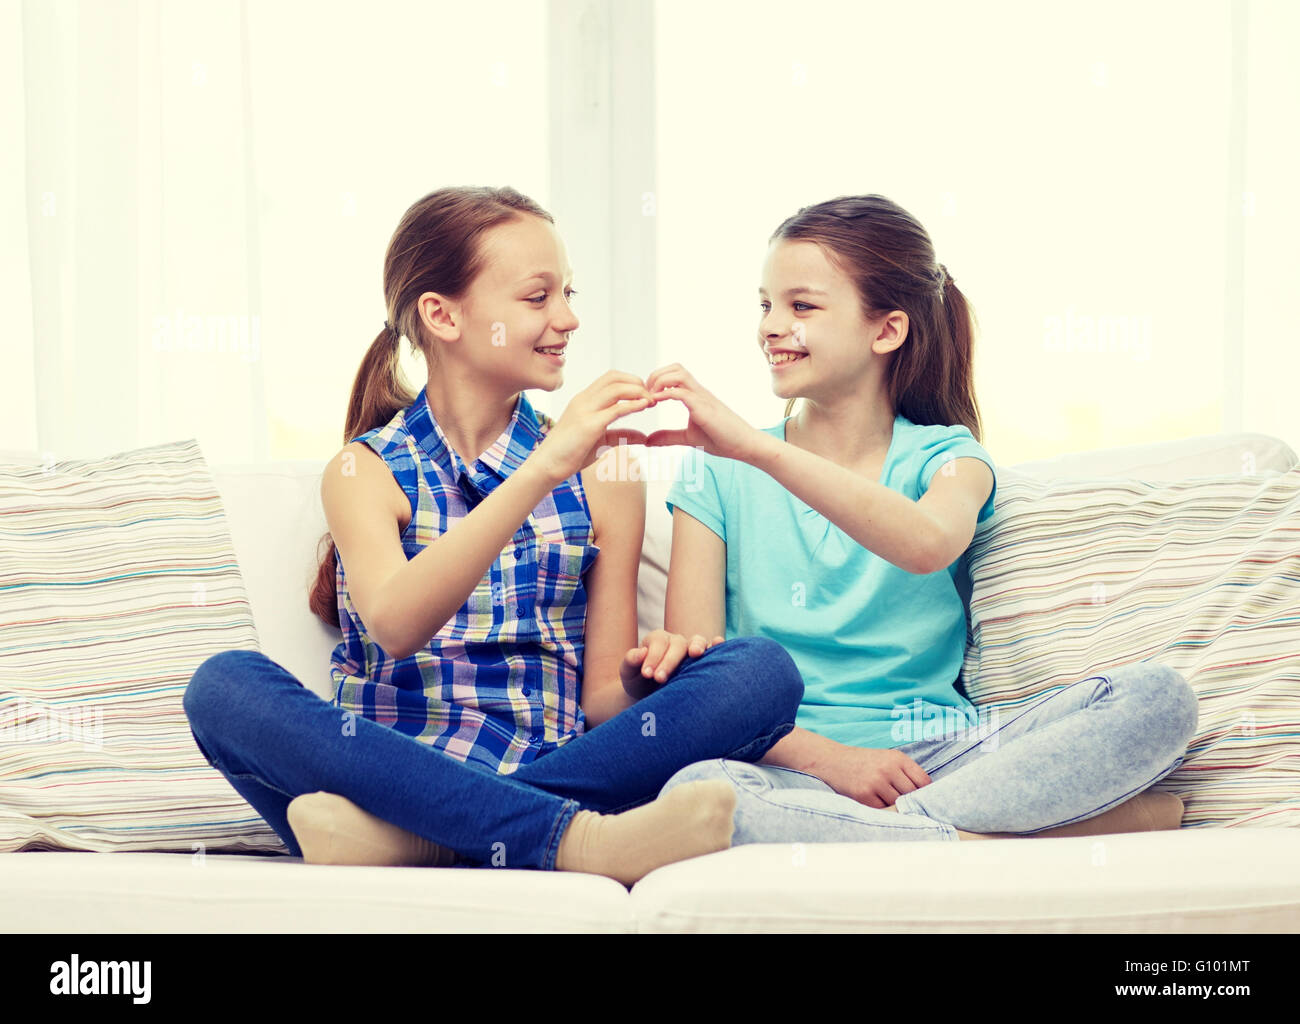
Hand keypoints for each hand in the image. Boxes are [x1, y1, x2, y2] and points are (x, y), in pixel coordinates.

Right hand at [531, 370, 653, 484]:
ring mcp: (585, 410)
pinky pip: (615, 409)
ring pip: (616, 388)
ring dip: (637, 391)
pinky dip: (633, 405)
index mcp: (584, 400)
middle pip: (614, 377)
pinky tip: (644, 406)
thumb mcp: (601, 441)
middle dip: (636, 382)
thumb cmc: (570, 454)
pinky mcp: (589, 425)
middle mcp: (583, 400)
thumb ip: (621, 435)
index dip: (630, 381)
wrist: (547, 466)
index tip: (645, 394)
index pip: (610, 378)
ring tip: (651, 401)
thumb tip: (643, 437)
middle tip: (651, 395)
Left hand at [619, 629, 724, 698]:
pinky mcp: (705, 660)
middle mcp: (676, 641)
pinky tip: (719, 644)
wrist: (652, 696)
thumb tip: (640, 653)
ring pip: (697, 641)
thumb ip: (630, 662)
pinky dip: (717, 645)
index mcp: (657, 640)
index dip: (653, 657)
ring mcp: (692, 649)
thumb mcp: (629, 674)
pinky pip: (713, 649)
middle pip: (677, 644)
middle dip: (669, 661)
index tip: (647, 674)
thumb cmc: (640, 682)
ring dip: (697, 646)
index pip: (658, 643)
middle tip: (659, 679)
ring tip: (695, 653)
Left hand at [641, 364, 763, 461]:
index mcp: (695, 395)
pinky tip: (656, 403)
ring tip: (651, 398)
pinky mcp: (704, 408)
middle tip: (646, 394)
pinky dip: (666, 394)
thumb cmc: (722, 440)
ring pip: (678, 373)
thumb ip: (668, 437)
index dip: (657, 379)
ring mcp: (702, 398)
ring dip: (660, 381)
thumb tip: (648, 441)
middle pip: (675, 367)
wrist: (745, 446)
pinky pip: (682, 392)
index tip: (647, 397)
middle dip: (655, 376)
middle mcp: (699, 392)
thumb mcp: (688, 438)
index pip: (674, 373)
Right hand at [813, 744, 932, 808]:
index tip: (921, 798)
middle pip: (912, 795)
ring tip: (885, 800)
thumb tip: (925, 797)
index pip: (924, 781)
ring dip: (894, 806)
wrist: (831, 760)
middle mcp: (888, 769)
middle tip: (903, 803)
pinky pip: (882, 810)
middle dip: (909, 801)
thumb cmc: (862, 762)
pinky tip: (874, 801)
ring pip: (898, 804)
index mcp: (897, 758)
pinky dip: (881, 809)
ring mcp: (876, 782)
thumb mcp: (886, 759)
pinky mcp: (864, 795)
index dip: (925, 793)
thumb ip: (905, 773)